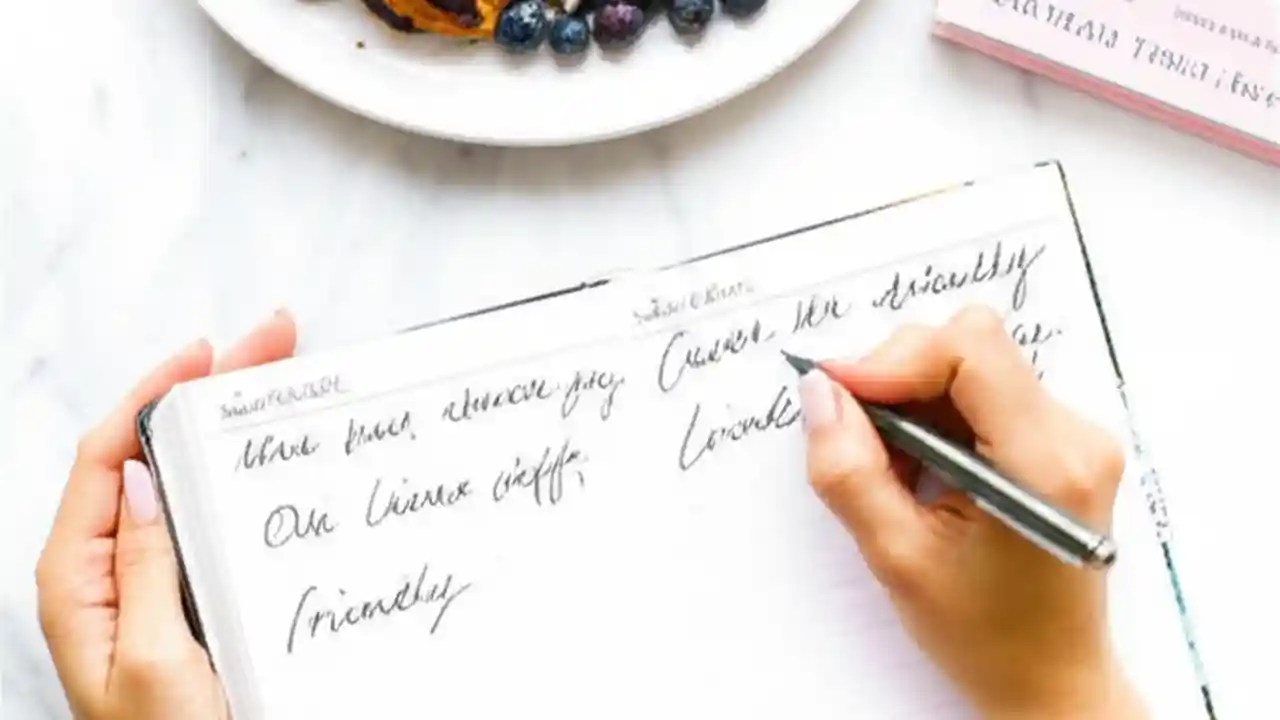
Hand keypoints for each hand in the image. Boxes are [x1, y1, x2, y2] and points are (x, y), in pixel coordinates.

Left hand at [37, 311, 296, 718]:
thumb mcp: (156, 659)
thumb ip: (141, 567)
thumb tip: (143, 480)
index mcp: (80, 580)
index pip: (106, 459)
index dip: (153, 396)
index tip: (206, 355)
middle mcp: (107, 572)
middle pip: (146, 456)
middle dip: (203, 394)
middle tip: (267, 346)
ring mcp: (145, 584)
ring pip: (179, 482)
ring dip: (223, 429)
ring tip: (272, 384)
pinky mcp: (182, 599)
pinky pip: (202, 519)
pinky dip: (235, 477)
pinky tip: (266, 461)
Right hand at [799, 306, 1145, 719]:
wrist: (1053, 681)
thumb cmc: (987, 636)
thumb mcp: (897, 558)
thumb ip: (850, 470)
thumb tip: (820, 393)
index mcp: (1045, 465)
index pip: (971, 349)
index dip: (895, 358)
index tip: (841, 391)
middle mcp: (1075, 436)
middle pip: (970, 347)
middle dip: (899, 379)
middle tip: (861, 438)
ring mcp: (1076, 436)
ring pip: (974, 365)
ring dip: (917, 400)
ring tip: (897, 469)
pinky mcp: (1064, 441)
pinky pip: (987, 393)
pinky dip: (940, 416)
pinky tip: (926, 470)